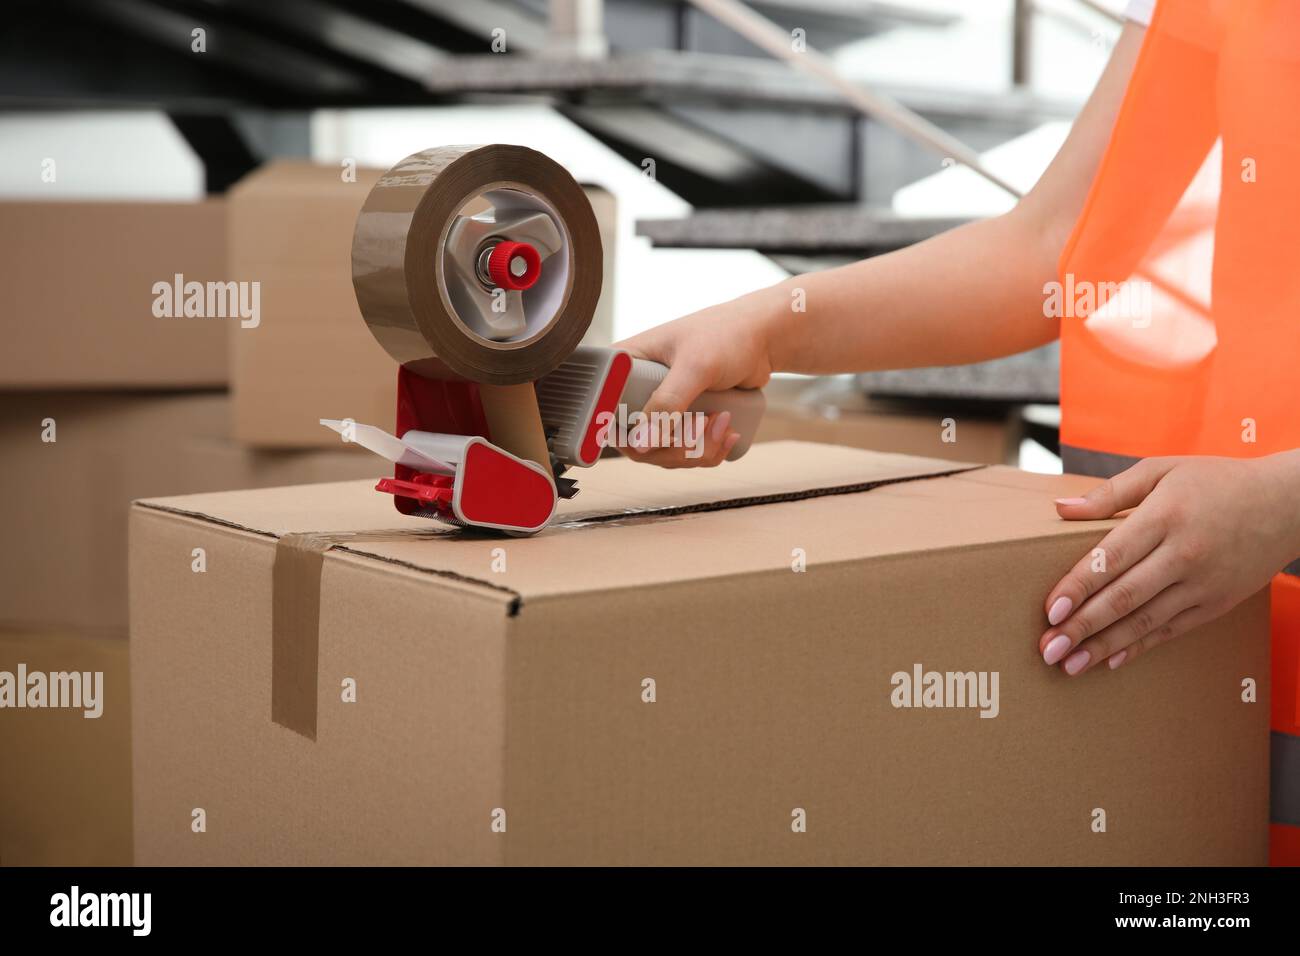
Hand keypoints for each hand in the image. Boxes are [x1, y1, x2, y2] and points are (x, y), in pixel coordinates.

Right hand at [614, 290, 780, 467]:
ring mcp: (660, 406)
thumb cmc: (727, 335)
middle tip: (705, 425)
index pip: (604, 409)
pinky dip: (707, 451)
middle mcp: (637, 387)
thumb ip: (667, 402)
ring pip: (661, 451)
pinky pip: (684, 452)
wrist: (763, 339)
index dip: (625, 432)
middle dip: (675, 445)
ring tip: (724, 423)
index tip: (657, 435)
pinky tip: (728, 433)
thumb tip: (642, 442)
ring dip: (697, 449)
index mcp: (626, 364)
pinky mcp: (682, 419)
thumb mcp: (695, 366)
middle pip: (635, 442)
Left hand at [1040, 453, 1299, 674]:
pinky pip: (1172, 630)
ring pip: (1146, 621)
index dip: (1079, 586)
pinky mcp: (1217, 604)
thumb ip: (1109, 492)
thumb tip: (1060, 509)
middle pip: (1125, 596)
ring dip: (1104, 645)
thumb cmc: (1215, 481)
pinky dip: (1140, 647)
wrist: (1288, 504)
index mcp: (1165, 517)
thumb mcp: (1162, 470)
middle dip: (1083, 626)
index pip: (1112, 557)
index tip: (1050, 610)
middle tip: (1048, 648)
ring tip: (1069, 664)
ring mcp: (1203, 584)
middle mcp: (1184, 555)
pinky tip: (1110, 661)